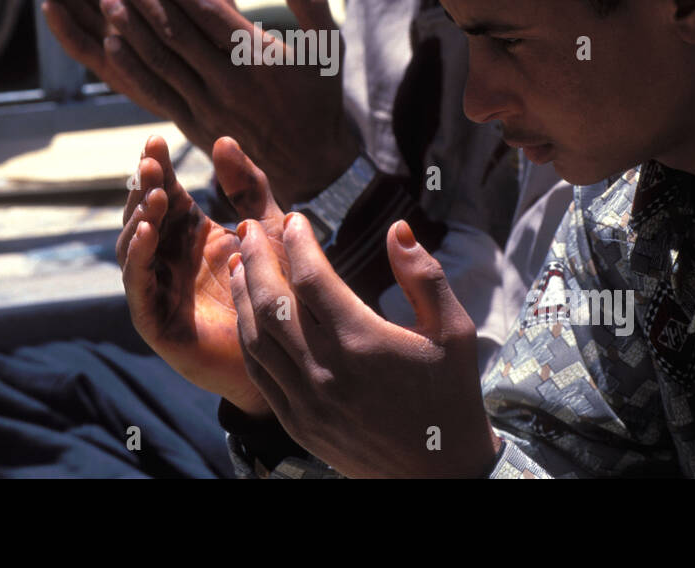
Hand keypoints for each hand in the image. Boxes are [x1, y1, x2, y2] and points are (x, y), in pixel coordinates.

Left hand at [102, 0, 358, 204]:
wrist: (309, 163)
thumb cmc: (318, 99)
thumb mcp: (327, 49)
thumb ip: (311, 3)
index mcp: (261, 57)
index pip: (211, 13)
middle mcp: (231, 81)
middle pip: (177, 32)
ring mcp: (209, 106)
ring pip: (161, 60)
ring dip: (130, 28)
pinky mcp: (193, 125)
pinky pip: (156, 92)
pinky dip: (131, 68)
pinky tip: (111, 44)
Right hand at [116, 134, 286, 416]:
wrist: (293, 352)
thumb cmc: (279, 290)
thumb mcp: (269, 228)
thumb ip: (249, 186)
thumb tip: (222, 138)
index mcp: (190, 235)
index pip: (163, 194)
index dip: (156, 169)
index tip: (155, 141)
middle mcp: (169, 260)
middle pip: (142, 217)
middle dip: (143, 189)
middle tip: (150, 163)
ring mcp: (160, 292)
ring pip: (133, 250)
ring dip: (138, 219)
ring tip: (154, 195)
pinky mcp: (158, 324)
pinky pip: (139, 289)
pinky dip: (138, 259)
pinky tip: (148, 232)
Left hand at [228, 214, 500, 477]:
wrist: (440, 475)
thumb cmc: (450, 396)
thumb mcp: (454, 331)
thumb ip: (424, 276)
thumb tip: (397, 228)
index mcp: (363, 343)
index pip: (312, 279)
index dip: (298, 243)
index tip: (294, 219)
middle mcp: (326, 371)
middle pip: (272, 302)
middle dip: (257, 258)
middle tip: (249, 227)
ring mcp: (306, 400)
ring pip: (256, 338)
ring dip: (243, 295)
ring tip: (240, 262)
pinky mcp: (297, 423)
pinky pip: (259, 373)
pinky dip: (247, 338)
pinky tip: (248, 314)